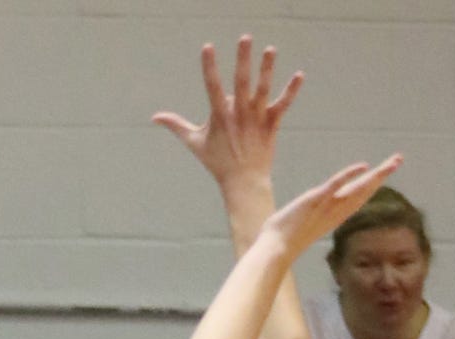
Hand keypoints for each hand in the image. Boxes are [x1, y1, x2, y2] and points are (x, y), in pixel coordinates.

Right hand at [154, 38, 302, 203]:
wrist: (244, 184)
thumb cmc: (218, 163)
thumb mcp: (194, 143)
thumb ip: (176, 126)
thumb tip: (154, 117)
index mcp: (220, 116)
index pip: (213, 86)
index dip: (210, 66)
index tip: (208, 47)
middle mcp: (239, 115)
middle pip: (241, 82)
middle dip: (243, 60)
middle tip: (245, 38)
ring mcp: (256, 119)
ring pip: (263, 90)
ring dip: (267, 69)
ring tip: (270, 50)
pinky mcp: (271, 124)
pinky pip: (283, 104)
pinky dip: (291, 91)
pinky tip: (300, 75)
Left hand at [261, 156, 403, 265]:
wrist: (274, 250)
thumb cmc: (284, 240)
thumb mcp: (304, 223)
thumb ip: (312, 216)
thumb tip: (311, 213)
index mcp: (333, 216)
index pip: (358, 197)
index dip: (373, 184)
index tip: (386, 171)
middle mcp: (335, 212)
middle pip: (364, 192)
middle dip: (382, 175)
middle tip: (398, 160)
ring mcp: (326, 207)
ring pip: (356, 189)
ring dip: (374, 175)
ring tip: (391, 163)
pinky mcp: (314, 201)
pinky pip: (334, 187)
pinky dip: (348, 177)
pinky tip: (362, 166)